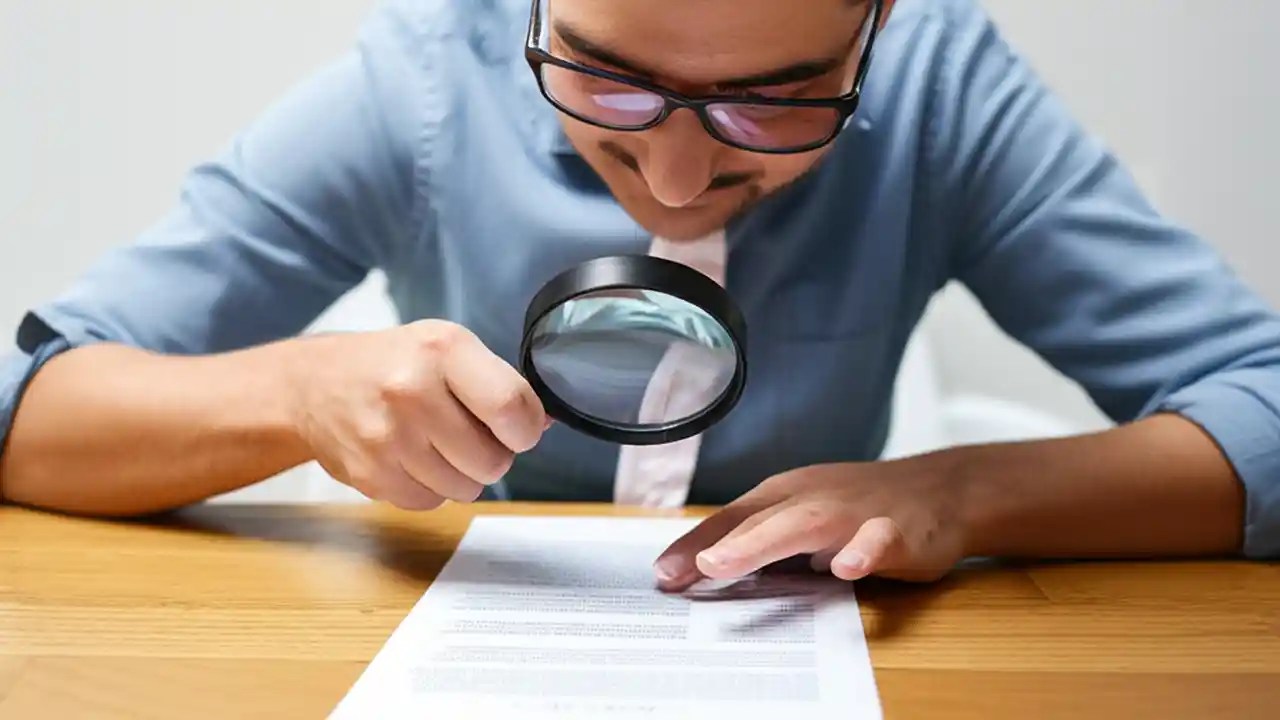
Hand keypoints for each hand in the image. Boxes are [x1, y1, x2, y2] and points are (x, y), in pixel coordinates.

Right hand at [288, 320, 547, 509]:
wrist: (312, 385)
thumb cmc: (392, 364)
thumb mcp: (447, 349)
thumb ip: (499, 383)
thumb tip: (543, 424)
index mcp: (441, 350)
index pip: (512, 408)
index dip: (526, 428)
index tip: (517, 427)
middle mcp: (411, 391)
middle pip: (493, 460)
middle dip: (493, 454)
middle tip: (470, 434)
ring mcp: (387, 438)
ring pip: (466, 488)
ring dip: (462, 473)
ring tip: (437, 444)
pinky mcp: (371, 475)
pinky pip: (431, 502)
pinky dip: (430, 486)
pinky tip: (411, 457)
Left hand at [653, 459, 969, 588]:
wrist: (942, 488)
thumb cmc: (860, 505)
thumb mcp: (804, 516)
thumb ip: (761, 543)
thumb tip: (703, 572)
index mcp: (786, 495)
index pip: (731, 518)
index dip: (694, 545)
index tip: (662, 576)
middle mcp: (814, 498)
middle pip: (761, 519)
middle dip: (719, 544)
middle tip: (682, 572)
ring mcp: (856, 512)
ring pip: (808, 523)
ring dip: (764, 543)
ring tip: (726, 563)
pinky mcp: (901, 530)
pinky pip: (879, 538)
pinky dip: (863, 549)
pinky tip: (846, 568)